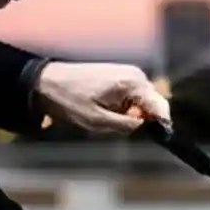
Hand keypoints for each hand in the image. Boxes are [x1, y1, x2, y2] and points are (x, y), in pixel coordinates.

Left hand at [33, 61, 170, 133]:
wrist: (46, 82)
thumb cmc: (69, 100)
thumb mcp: (97, 121)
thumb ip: (125, 125)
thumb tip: (144, 125)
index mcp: (132, 83)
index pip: (160, 105)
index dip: (162, 122)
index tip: (158, 135)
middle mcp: (135, 75)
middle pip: (152, 103)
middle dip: (142, 118)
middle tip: (119, 125)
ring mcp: (127, 73)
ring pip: (142, 101)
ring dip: (131, 113)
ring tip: (108, 117)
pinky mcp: (119, 75)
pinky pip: (132, 95)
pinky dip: (124, 106)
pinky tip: (106, 110)